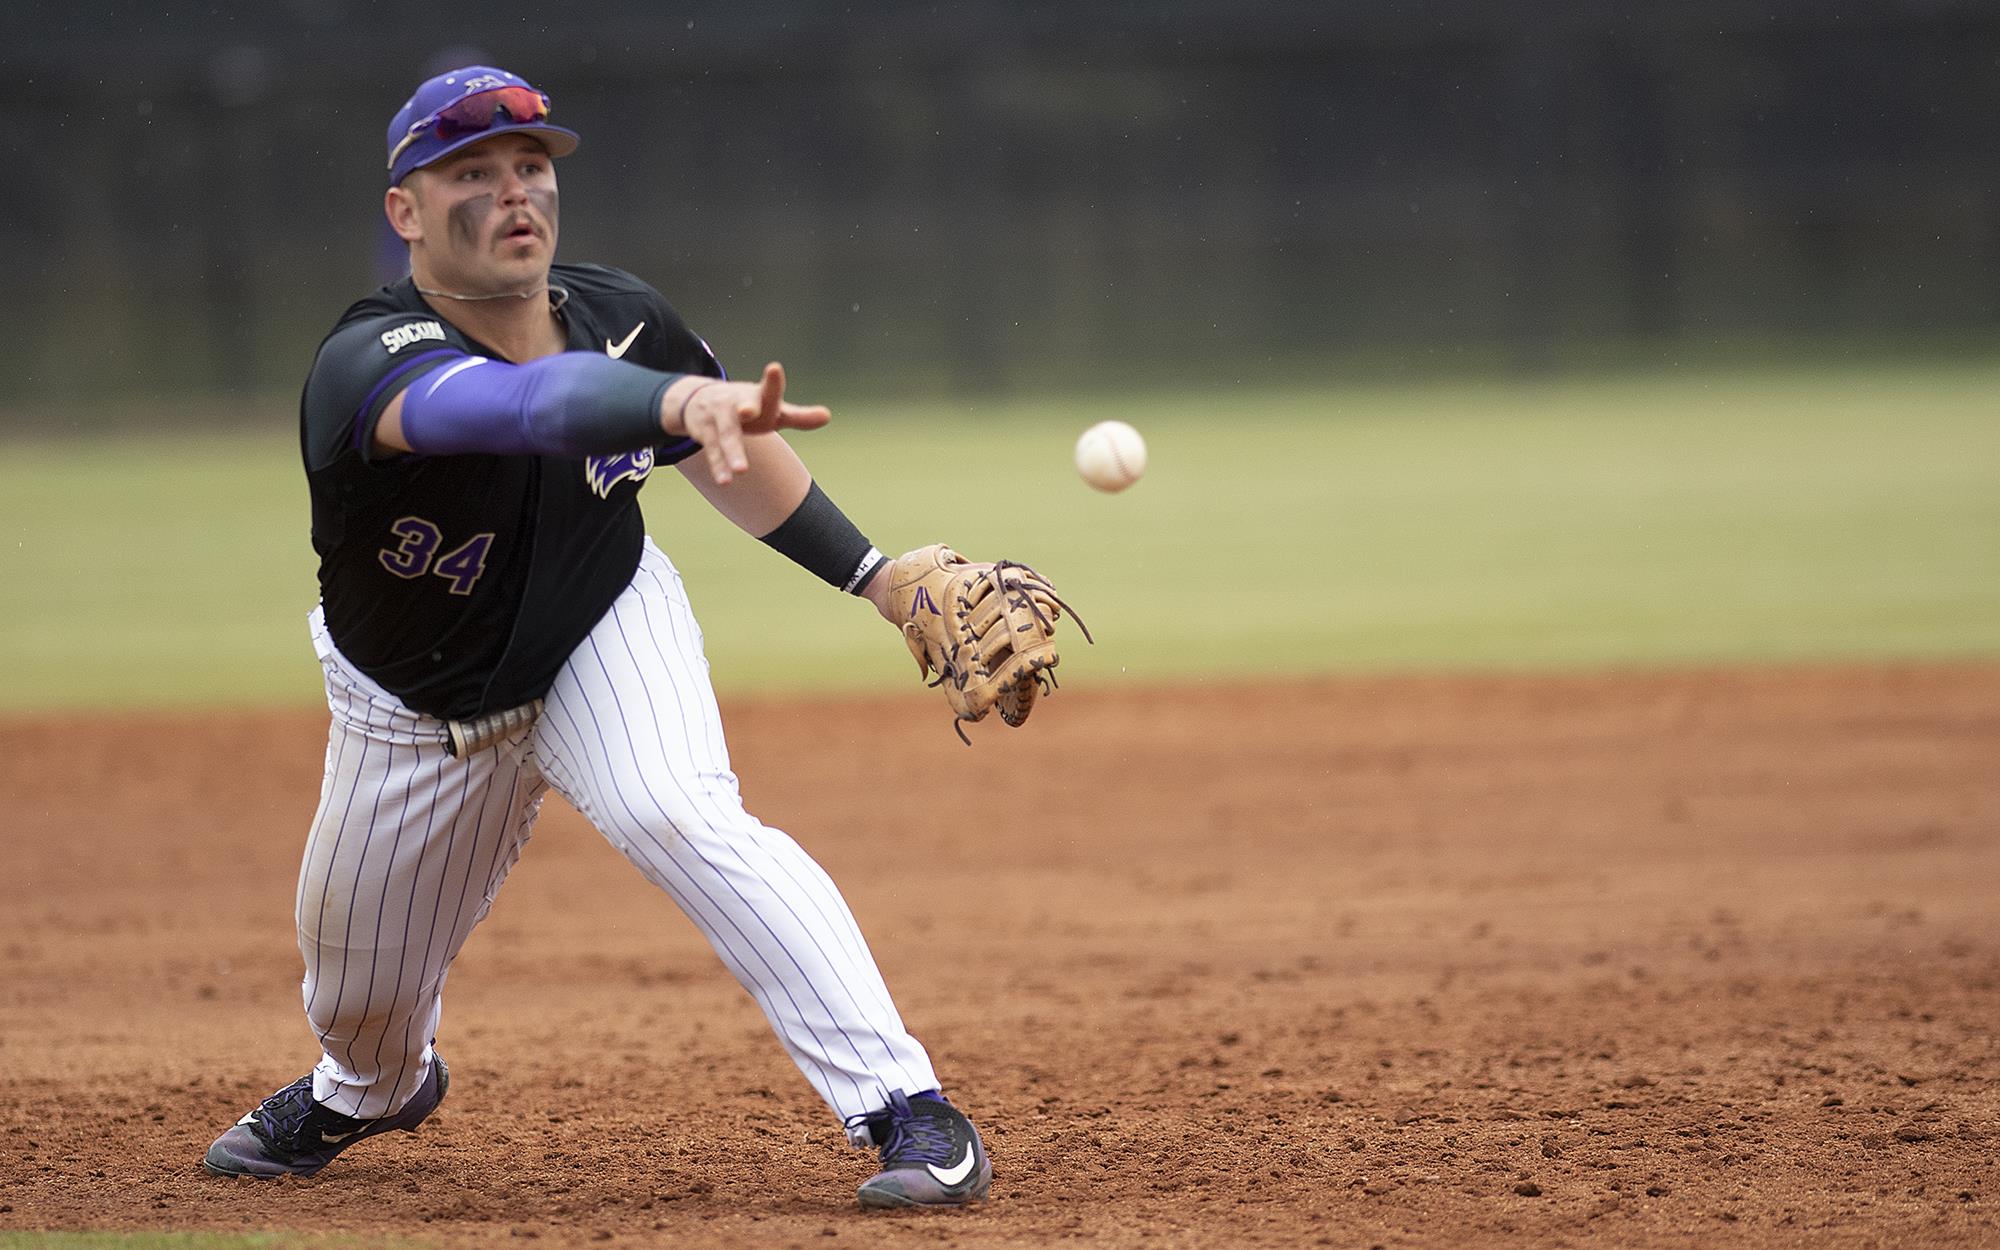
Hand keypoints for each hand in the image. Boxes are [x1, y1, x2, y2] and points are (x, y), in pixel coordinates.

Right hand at [662, 363, 830, 484]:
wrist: (699, 400)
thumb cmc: (748, 407)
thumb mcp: (773, 411)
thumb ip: (799, 416)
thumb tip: (827, 416)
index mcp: (759, 396)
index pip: (768, 389)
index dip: (772, 381)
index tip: (774, 368)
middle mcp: (737, 401)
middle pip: (743, 406)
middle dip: (746, 407)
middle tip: (748, 410)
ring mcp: (719, 415)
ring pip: (727, 433)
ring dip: (732, 451)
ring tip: (742, 470)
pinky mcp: (704, 430)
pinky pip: (713, 449)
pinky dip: (719, 466)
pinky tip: (725, 481)